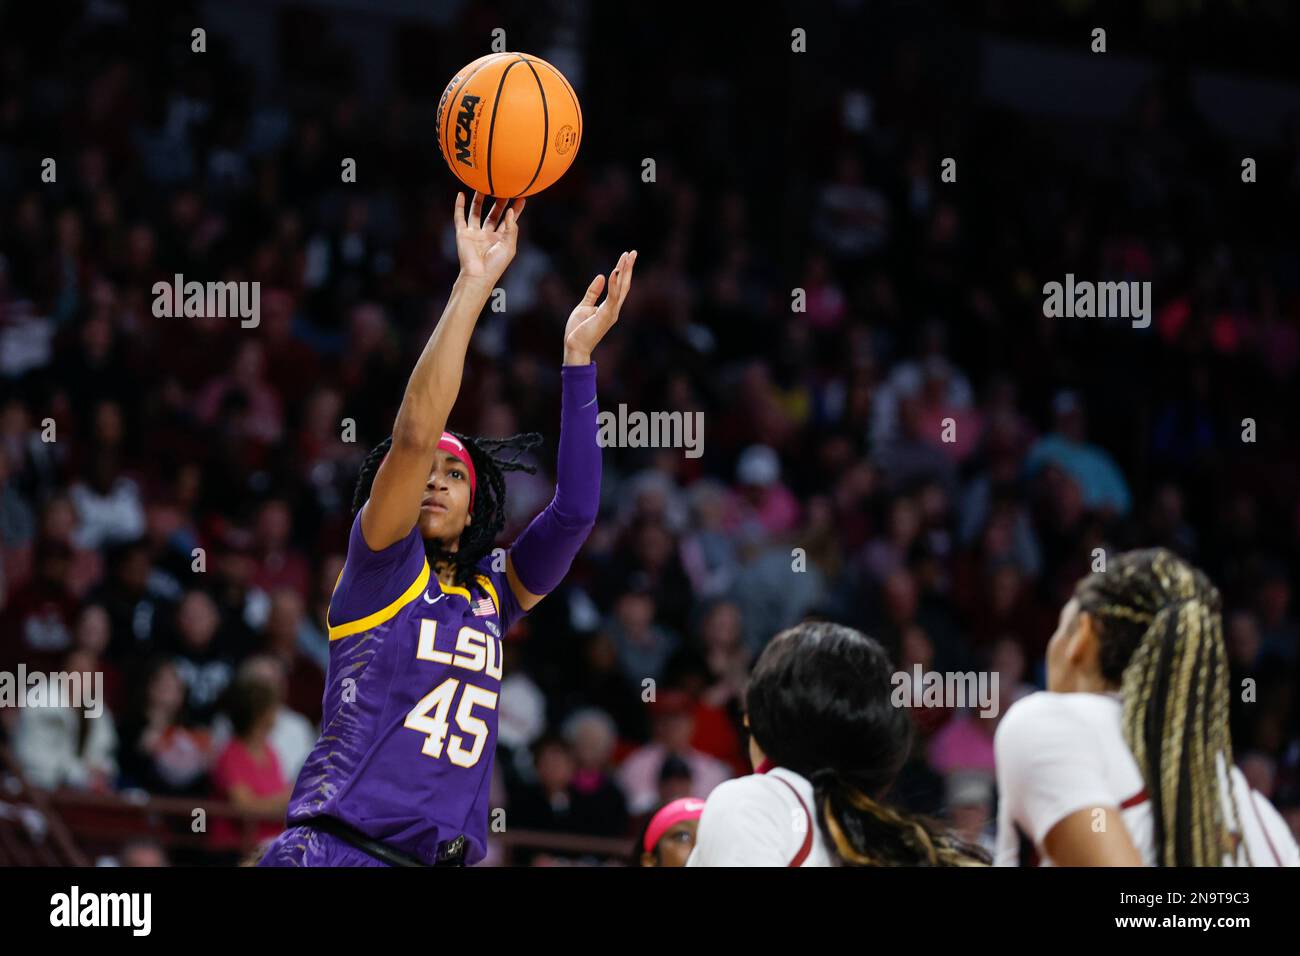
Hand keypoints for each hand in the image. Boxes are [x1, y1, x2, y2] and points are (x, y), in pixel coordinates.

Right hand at [454, 191, 524, 283]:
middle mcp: (488, 234)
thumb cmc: (496, 264)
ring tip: (482, 185)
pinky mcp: (462, 233)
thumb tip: (510, 211)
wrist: (478, 275)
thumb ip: (511, 228)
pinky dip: (459, 206)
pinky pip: (459, 217)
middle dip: (498, 201)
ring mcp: (474, 233)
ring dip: (479, 200)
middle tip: (503, 186)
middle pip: (493, 214)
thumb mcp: (509, 246)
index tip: (521, 196)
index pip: (509, 220)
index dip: (515, 209)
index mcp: (501, 238)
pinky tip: (461, 194)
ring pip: (476, 212)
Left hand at [564, 250, 636, 364]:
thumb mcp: (584, 306)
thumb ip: (593, 292)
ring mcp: (612, 312)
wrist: (574, 346)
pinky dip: (614, 283)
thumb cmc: (578, 330)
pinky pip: (612, 297)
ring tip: (628, 256)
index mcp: (609, 307)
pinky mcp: (606, 315)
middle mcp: (614, 309)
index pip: (619, 285)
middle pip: (624, 284)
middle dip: (628, 268)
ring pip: (621, 288)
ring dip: (625, 271)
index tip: (627, 256)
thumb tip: (602, 276)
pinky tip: (615, 271)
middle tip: (633, 252)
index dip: (623, 270)